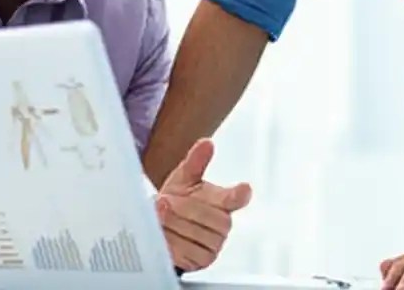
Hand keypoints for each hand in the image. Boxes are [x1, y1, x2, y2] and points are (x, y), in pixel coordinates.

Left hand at [156, 138, 251, 270]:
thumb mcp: (183, 180)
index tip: (243, 189)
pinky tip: (164, 235)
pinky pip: (188, 252)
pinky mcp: (204, 260)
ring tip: (160, 217)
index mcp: (223, 200)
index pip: (237, 197)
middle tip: (164, 201)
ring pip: (196, 235)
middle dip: (182, 209)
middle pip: (207, 216)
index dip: (240, 194)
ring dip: (173, 225)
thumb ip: (195, 162)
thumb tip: (206, 142)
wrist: (160, 228)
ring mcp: (216, 243)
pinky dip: (172, 243)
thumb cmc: (176, 201)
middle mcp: (223, 223)